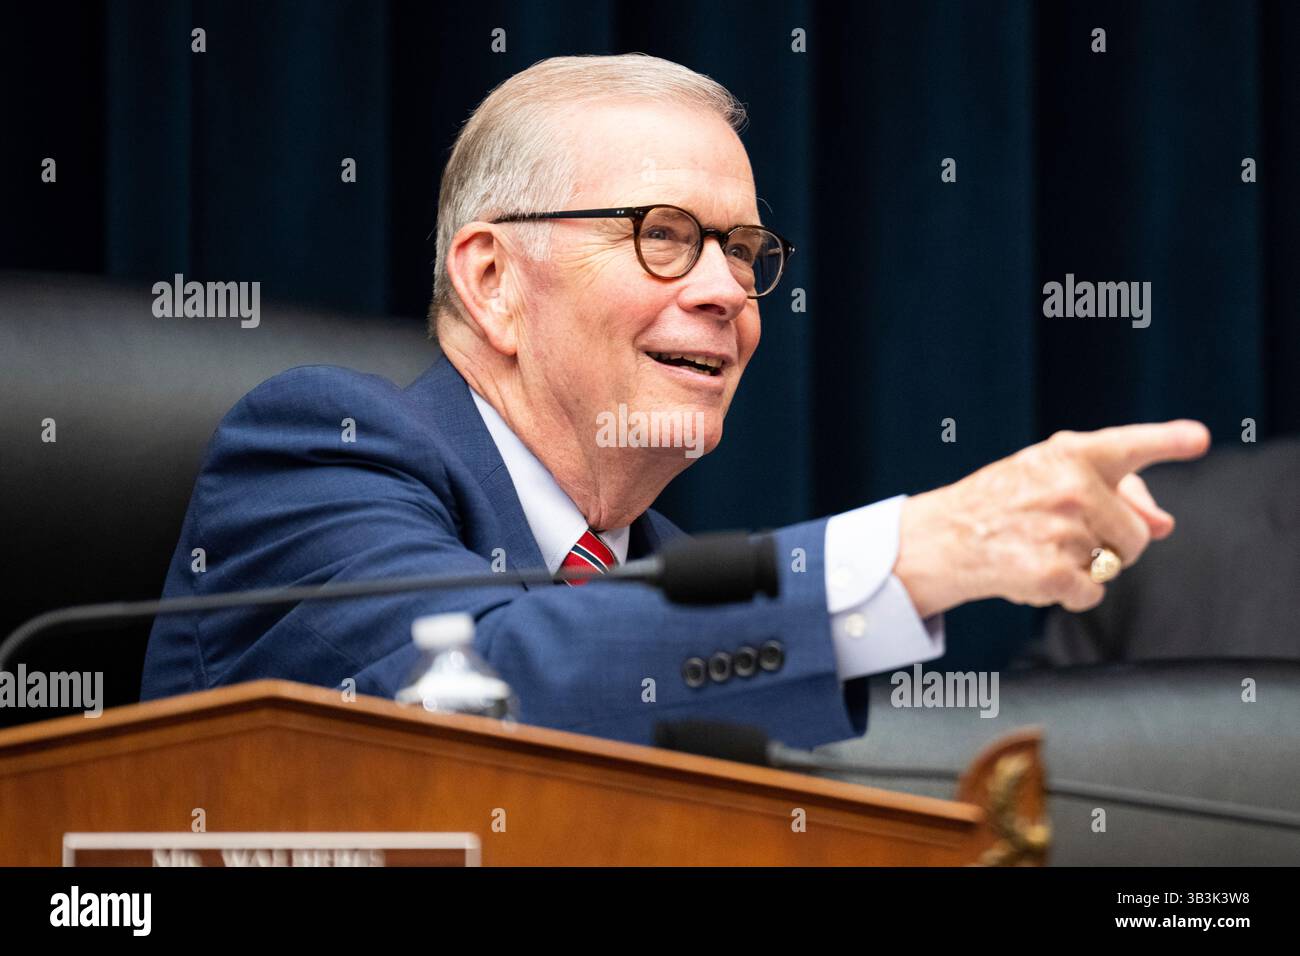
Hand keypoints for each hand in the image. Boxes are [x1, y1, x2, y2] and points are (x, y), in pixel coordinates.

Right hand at [894, 420, 1210, 617]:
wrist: (940, 539)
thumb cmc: (1001, 504)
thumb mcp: (1050, 478)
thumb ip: (1117, 492)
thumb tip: (1164, 524)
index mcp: (1069, 454)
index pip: (1128, 446)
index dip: (1168, 440)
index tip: (1198, 438)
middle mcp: (1069, 486)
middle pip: (1136, 533)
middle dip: (1114, 544)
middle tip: (1066, 535)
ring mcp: (1061, 530)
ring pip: (1113, 566)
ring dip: (1084, 568)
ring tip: (1040, 548)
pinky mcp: (1052, 571)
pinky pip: (1092, 594)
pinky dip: (1068, 593)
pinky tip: (1034, 572)